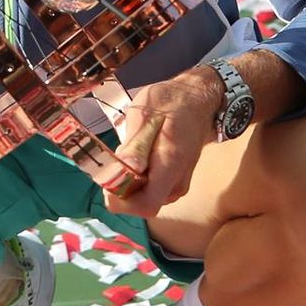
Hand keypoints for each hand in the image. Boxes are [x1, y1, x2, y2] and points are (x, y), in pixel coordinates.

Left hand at [102, 68, 225, 218]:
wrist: (196, 99)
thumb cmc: (170, 102)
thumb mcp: (146, 114)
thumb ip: (136, 145)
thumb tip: (125, 171)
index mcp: (171, 166)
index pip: (145, 205)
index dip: (121, 199)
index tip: (108, 177)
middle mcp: (177, 184)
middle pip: (140, 204)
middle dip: (122, 184)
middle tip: (122, 153)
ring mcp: (177, 186)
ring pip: (143, 198)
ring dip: (129, 180)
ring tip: (134, 149)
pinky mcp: (174, 184)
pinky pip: (149, 190)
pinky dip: (138, 178)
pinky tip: (141, 155)